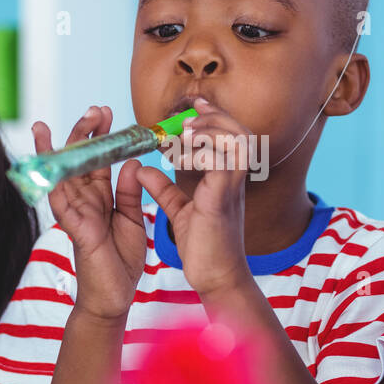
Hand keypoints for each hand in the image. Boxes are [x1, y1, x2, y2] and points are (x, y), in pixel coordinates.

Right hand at [33, 106, 145, 319]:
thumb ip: (130, 192)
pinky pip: (61, 206)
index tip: (106, 112)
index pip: (97, 159)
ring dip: (53, 152)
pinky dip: (54, 186)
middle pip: (77, 161)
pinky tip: (49, 167)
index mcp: (100, 196)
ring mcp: (77, 215)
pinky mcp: (76, 231)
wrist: (115, 298)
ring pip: (60, 177)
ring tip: (44, 126)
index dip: (100, 135)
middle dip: (82, 133)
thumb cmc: (121, 261)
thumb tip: (131, 161)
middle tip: (94, 110)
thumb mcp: (132, 219)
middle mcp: (84, 201)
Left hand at [136, 98, 253, 295]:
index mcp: (227, 178)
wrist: (216, 278)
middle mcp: (235, 180)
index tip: (193, 105)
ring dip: (211, 131)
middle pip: (240, 131)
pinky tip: (182, 157)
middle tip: (187, 120)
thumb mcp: (180, 210)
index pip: (230, 135)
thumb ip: (165, 189)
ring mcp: (232, 189)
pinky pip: (222, 165)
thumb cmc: (204, 247)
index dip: (214, 115)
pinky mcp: (222, 200)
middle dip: (214, 118)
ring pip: (238, 142)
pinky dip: (203, 154)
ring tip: (185, 134)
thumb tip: (143, 169)